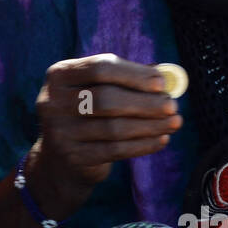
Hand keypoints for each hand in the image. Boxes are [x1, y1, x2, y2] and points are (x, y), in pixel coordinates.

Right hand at [32, 54, 181, 216]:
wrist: (60, 159)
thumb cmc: (87, 114)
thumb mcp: (96, 89)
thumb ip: (126, 79)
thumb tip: (167, 74)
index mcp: (59, 75)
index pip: (100, 68)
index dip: (134, 74)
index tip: (162, 83)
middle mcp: (53, 101)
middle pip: (106, 98)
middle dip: (145, 102)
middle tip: (172, 106)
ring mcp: (60, 131)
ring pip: (114, 127)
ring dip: (150, 125)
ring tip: (174, 122)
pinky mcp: (73, 156)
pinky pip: (116, 150)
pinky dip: (143, 145)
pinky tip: (161, 139)